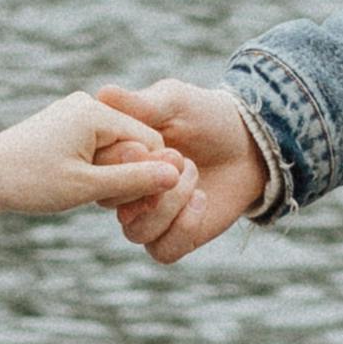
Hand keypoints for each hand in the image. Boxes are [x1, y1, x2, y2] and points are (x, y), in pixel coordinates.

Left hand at [0, 93, 182, 219]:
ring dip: (107, 176)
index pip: (152, 142)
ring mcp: (74, 113)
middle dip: (124, 176)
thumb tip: (176, 174)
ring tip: (78, 192)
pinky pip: (95, 147)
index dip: (148, 176)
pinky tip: (71, 185)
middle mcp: (88, 104)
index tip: (127, 200)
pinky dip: (92, 170)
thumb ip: (134, 180)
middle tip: (96, 200)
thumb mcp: (86, 187)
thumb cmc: (29, 182)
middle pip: (134, 144)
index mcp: (97, 112)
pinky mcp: (63, 125)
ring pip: (114, 148)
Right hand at [97, 79, 268, 264]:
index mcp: (115, 159)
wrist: (246, 145)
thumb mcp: (174, 101)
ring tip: (194, 174)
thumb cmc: (204, 116)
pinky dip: (183, 227)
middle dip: (148, 184)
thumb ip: (140, 104)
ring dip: (170, 204)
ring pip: (136, 232)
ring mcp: (147, 218)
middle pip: (112, 204)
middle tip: (180, 158)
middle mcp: (125, 192)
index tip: (148, 147)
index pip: (96, 171)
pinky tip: (201, 200)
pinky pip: (162, 251)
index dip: (120, 163)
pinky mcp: (173, 238)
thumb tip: (103, 93)